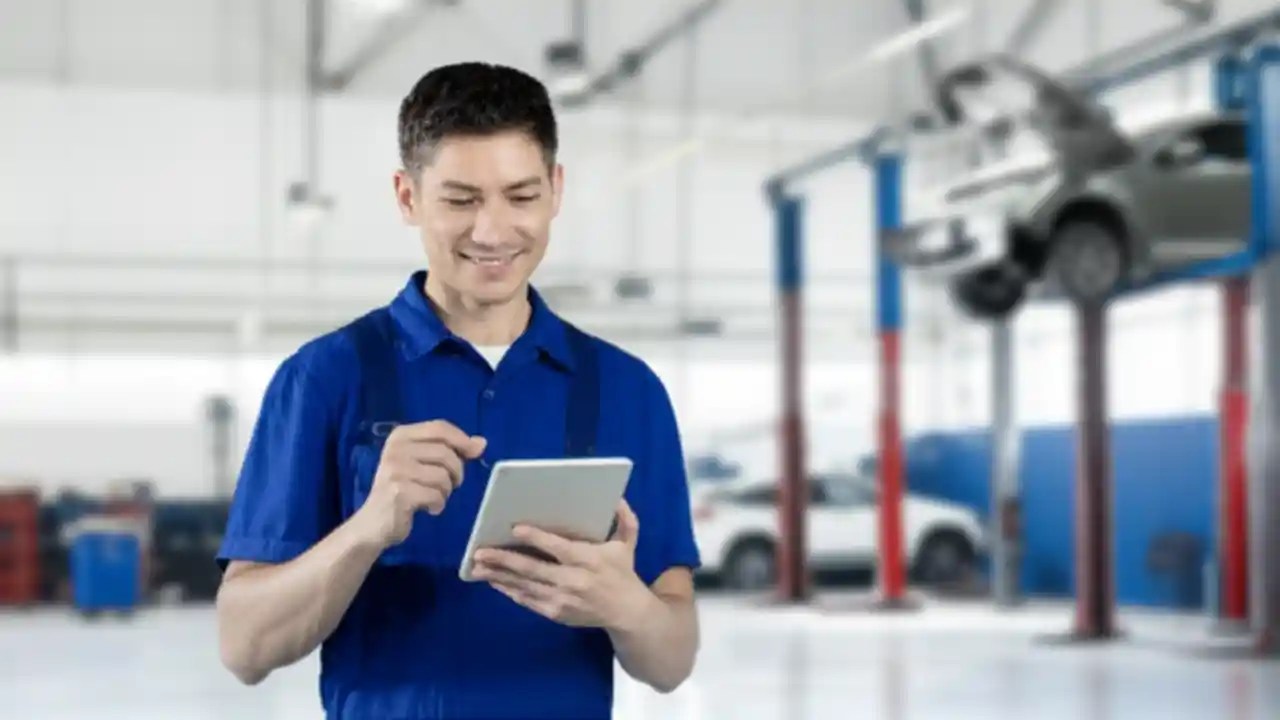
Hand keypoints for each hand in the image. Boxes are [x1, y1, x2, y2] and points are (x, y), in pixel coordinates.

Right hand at [354, 420, 485, 549]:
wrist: (374, 523)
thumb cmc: (402, 489)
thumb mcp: (424, 464)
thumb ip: (451, 450)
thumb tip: (481, 443)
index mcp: (400, 436)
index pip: (439, 427)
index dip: (462, 439)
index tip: (475, 452)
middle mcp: (395, 448)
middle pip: (445, 453)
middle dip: (456, 472)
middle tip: (449, 485)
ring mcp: (395, 469)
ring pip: (443, 476)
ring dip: (446, 491)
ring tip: (434, 497)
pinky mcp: (398, 492)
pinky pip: (436, 496)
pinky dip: (438, 505)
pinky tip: (428, 509)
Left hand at [471, 500, 653, 630]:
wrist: (627, 613)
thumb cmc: (623, 573)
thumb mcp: (628, 543)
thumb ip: (625, 519)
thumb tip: (616, 498)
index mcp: (588, 559)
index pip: (558, 548)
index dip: (536, 538)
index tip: (515, 529)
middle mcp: (572, 580)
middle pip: (532, 569)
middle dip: (504, 560)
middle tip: (480, 552)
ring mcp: (562, 599)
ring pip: (524, 585)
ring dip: (499, 576)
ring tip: (477, 568)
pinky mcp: (555, 613)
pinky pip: (527, 600)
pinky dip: (509, 590)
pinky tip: (494, 582)